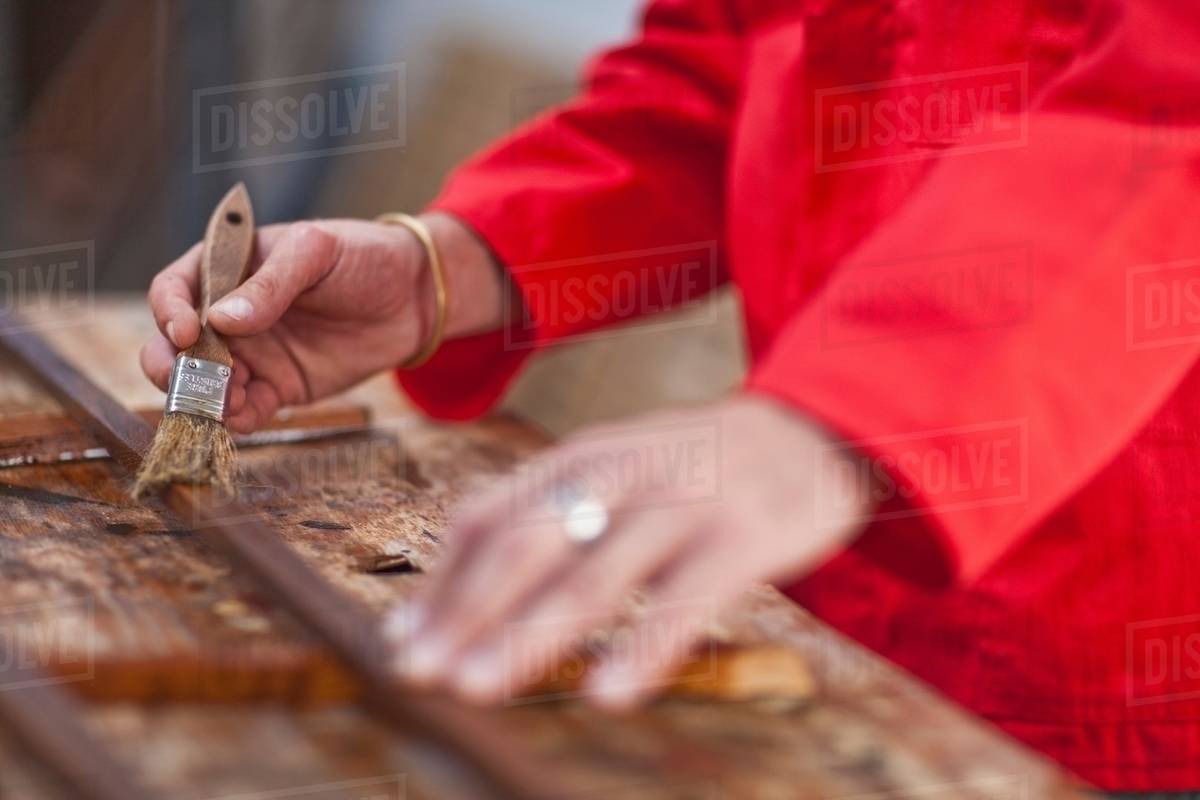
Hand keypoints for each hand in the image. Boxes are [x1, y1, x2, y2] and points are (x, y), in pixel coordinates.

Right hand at [141, 213, 505, 432]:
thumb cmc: (362, 257)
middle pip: (175, 344)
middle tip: (186, 379)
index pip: (175, 289)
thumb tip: (222, 320)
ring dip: (202, 397)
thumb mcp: (316, 253)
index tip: (188, 331)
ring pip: (203, 383)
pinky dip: (235, 418)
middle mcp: (228, 314)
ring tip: (224, 400)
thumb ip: (271, 284)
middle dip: (170, 365)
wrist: (413, 297)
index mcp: (227, 267)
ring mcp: (251, 354)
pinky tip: (244, 416)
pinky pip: (243, 409)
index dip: (170, 311)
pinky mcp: (277, 387)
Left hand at [385, 395, 870, 707]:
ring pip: (594, 573)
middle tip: (421, 673)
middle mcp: (619, 472)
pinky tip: (610, 691)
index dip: (441, 582)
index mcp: (579, 458)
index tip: (402, 642)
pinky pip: (687, 599)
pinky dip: (645, 646)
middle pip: (525, 543)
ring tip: (481, 687)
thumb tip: (453, 599)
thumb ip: (545, 520)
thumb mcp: (614, 472)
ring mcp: (682, 501)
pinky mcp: (742, 536)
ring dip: (530, 633)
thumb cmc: (692, 470)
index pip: (488, 517)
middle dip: (467, 611)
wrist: (809, 430)